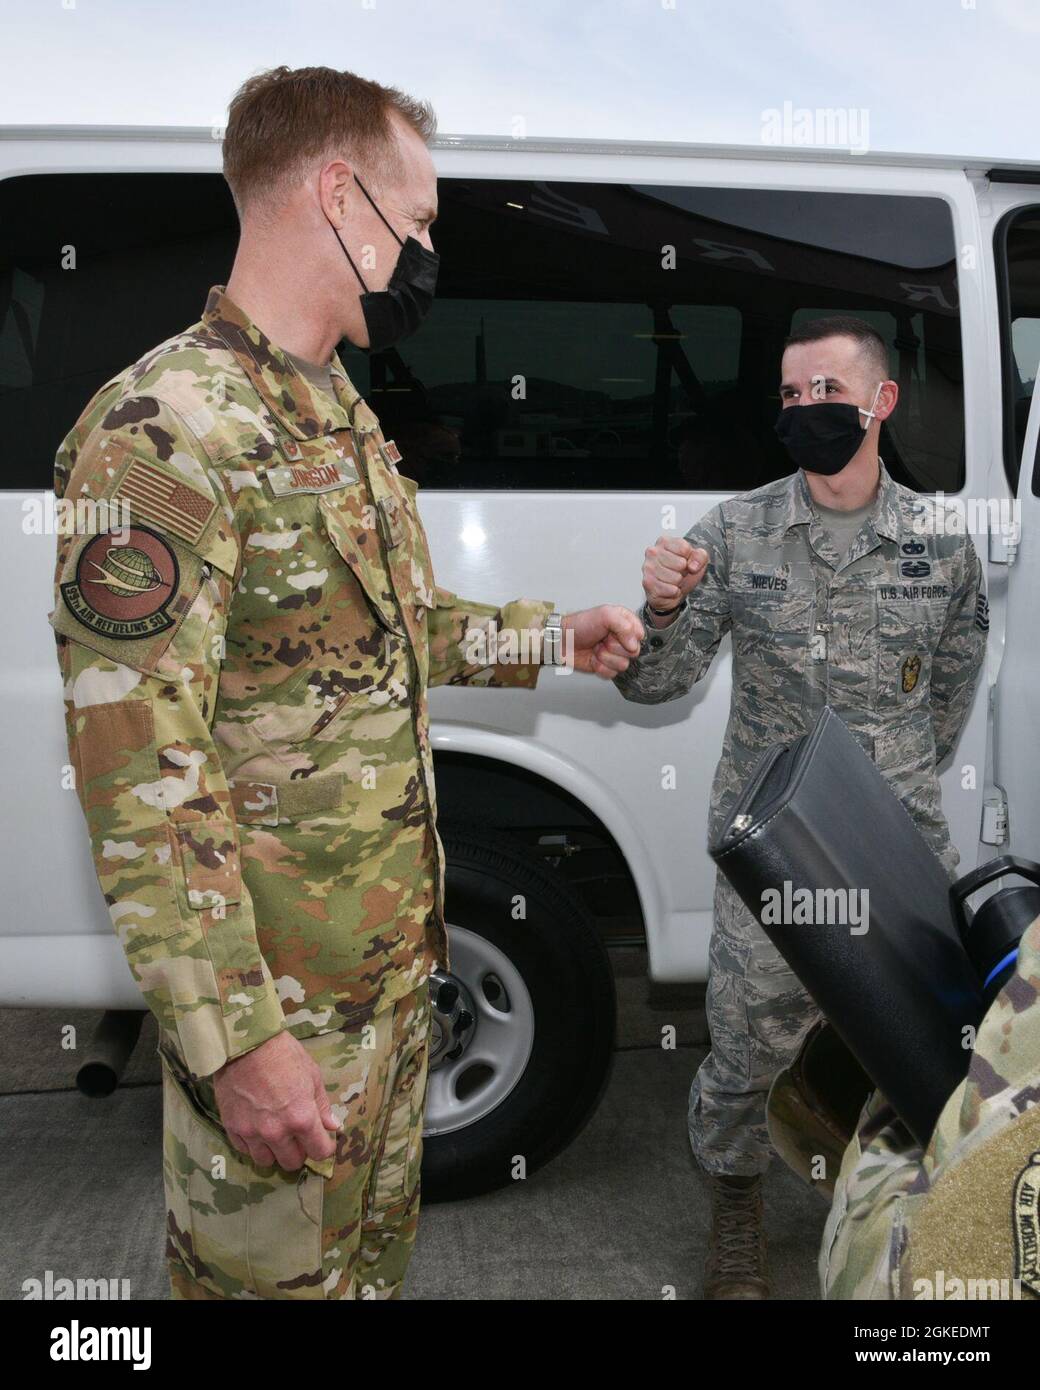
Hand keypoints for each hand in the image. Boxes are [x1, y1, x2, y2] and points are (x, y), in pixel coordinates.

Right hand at [213, 1031, 339, 1170]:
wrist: (245, 1044)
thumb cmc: (284, 1055)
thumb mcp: (312, 1076)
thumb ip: (322, 1106)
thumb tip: (333, 1126)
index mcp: (301, 1119)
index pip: (319, 1152)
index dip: (324, 1147)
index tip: (322, 1140)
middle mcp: (277, 1132)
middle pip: (292, 1162)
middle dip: (299, 1152)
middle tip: (298, 1137)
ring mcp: (252, 1132)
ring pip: (266, 1161)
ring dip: (274, 1152)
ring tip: (276, 1135)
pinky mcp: (232, 1128)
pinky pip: (245, 1150)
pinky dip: (253, 1144)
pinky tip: (257, 1129)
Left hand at [561, 605, 643, 677]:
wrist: (562, 641)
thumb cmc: (580, 625)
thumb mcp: (605, 614)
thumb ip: (624, 625)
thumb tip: (635, 644)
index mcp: (624, 623)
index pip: (639, 634)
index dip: (628, 636)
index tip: (613, 632)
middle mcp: (622, 639)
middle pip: (633, 652)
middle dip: (614, 646)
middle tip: (602, 639)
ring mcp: (615, 654)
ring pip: (623, 664)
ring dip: (605, 657)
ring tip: (596, 648)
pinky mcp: (607, 667)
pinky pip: (612, 674)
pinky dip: (600, 667)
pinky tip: (593, 658)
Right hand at [642, 537, 708, 611]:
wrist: (671, 591)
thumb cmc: (681, 572)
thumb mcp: (696, 560)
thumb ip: (700, 556)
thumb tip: (692, 566)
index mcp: (664, 541)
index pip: (684, 549)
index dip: (689, 558)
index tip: (684, 560)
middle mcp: (653, 552)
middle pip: (681, 564)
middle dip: (683, 571)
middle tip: (677, 572)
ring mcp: (648, 567)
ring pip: (676, 578)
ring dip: (678, 583)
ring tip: (672, 580)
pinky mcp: (648, 583)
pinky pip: (671, 590)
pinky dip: (674, 592)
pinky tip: (668, 588)